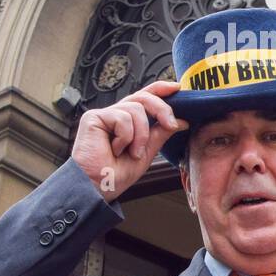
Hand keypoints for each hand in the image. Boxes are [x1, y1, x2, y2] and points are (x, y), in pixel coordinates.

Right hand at [71, 80, 189, 201]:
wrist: (97, 188)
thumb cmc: (115, 175)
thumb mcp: (146, 153)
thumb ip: (160, 134)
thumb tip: (181, 121)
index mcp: (127, 121)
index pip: (144, 97)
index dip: (160, 89)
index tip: (177, 88)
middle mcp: (115, 115)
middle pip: (143, 97)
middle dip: (162, 109)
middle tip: (171, 125)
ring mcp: (104, 115)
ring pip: (136, 109)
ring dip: (141, 135)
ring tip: (132, 153)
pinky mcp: (94, 117)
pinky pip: (123, 118)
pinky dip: (126, 137)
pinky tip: (115, 149)